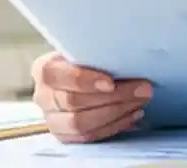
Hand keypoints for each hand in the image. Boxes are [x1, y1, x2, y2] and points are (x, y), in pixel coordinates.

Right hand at [31, 51, 152, 142]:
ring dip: (117, 112)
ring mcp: (52, 119)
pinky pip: (89, 136)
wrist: (81, 76)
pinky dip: (114, 125)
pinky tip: (133, 114)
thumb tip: (128, 55)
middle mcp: (43, 96)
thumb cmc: (88, 59)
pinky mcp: (65, 136)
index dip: (83, 80)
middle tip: (144, 88)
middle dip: (114, 96)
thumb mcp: (87, 49)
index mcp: (44, 69)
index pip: (54, 75)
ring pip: (80, 123)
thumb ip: (97, 52)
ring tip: (141, 101)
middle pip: (74, 101)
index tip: (111, 82)